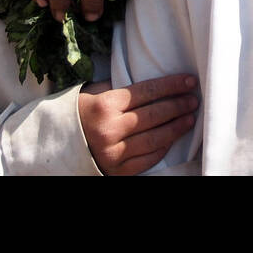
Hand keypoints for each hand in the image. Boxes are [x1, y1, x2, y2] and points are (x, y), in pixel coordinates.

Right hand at [78, 75, 198, 175]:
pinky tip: (173, 139)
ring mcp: (113, 153)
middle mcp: (109, 130)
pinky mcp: (116, 171)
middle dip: (178, 105)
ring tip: (189, 118)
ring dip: (176, 127)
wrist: (58, 144)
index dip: (171, 85)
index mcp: (105, 105)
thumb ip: (123, 89)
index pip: (147, 92)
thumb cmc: (82, 113)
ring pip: (154, 139)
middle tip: (193, 99)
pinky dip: (162, 149)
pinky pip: (147, 159)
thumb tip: (157, 84)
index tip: (189, 81)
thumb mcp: (97, 93)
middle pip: (154, 115)